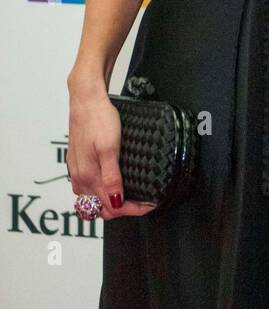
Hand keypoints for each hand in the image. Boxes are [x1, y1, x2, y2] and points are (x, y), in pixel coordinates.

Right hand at [67, 81, 158, 219]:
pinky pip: (88, 187)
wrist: (86, 99)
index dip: (133, 209)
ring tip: (132, 196)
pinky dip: (102, 192)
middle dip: (122, 209)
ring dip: (110, 203)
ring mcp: (77, 170)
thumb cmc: (99, 119)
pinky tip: (114, 184)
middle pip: (100, 207)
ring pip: (93, 199)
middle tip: (143, 202)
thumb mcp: (110, 148)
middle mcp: (80, 177)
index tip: (150, 205)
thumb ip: (112, 177)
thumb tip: (116, 202)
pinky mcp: (78, 163)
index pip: (111, 206)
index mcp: (88, 176)